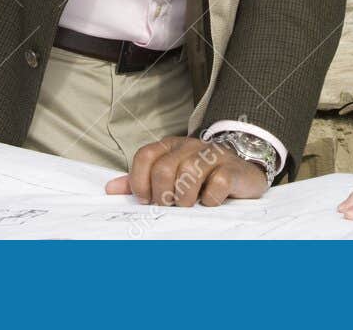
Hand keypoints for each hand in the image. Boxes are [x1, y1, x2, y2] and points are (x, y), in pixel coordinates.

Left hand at [103, 136, 269, 206]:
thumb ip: (141, 181)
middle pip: (165, 168)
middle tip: (169, 206)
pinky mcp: (232, 169)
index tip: (146, 200)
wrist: (243, 171)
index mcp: (170, 146)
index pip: (145, 156)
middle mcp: (190, 146)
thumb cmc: (201, 177)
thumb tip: (110, 188)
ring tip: (188, 206)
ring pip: (189, 173)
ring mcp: (212, 155)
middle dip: (163, 195)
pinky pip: (216, 184)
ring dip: (185, 198)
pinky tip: (209, 202)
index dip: (139, 181)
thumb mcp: (170, 175)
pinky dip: (209, 199)